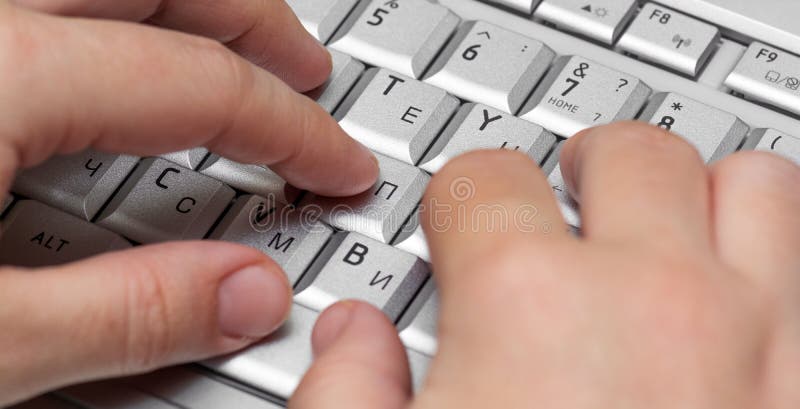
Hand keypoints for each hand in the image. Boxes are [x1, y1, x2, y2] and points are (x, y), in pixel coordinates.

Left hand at [0, 1, 376, 404]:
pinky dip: (114, 31)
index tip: (341, 167)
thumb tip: (248, 297)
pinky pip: (45, 12)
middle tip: (309, 71)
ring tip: (237, 52)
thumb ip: (124, 314)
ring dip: (189, 11)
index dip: (292, 129)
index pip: (198, 84)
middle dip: (255, 22)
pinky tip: (121, 84)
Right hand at [292, 122, 799, 408]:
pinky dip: (776, 271)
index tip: (465, 222)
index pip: (483, 181)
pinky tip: (735, 309)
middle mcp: (657, 304)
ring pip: (755, 189)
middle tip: (569, 205)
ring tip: (665, 234)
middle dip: (588, 171)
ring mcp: (760, 346)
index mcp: (527, 306)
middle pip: (629, 154)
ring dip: (704, 197)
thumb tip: (351, 336)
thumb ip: (346, 391)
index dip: (462, 198)